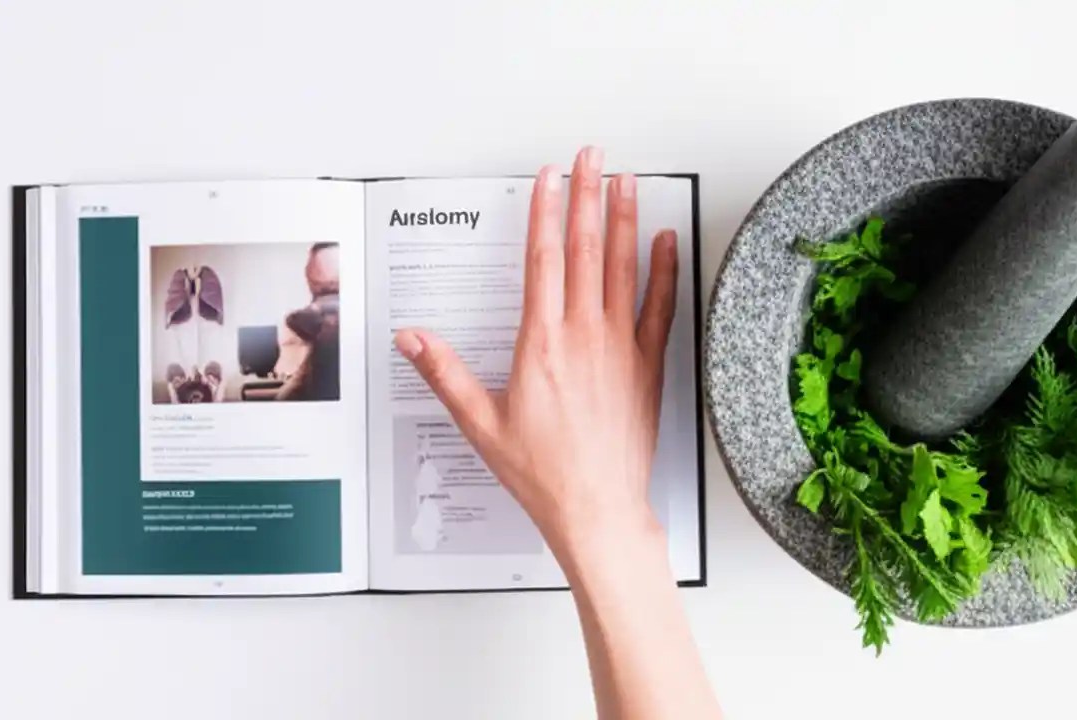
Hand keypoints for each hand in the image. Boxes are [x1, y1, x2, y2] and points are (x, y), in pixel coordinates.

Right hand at [394, 146, 678, 555]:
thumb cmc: (542, 473)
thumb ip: (444, 374)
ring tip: (625, 181)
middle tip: (591, 157)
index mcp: (540, 343)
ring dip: (623, 219)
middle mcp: (583, 335)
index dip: (544, 211)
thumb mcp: (479, 422)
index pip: (542, 259)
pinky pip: (660, 307)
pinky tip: (666, 241)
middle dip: (586, 196)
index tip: (548, 177)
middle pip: (585, 249)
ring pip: (624, 267)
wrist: (597, 508)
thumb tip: (410, 339)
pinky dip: (664, 270)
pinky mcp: (648, 365)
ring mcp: (620, 347)